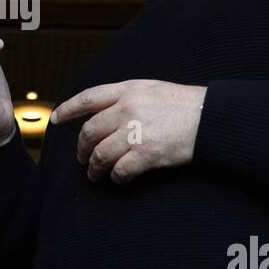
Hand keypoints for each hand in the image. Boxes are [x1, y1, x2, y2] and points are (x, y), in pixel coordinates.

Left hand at [50, 80, 207, 183]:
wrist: (212, 119)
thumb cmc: (186, 105)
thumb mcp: (153, 89)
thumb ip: (129, 97)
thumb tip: (108, 112)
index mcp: (128, 90)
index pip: (88, 98)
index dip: (69, 109)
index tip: (56, 119)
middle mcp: (127, 109)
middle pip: (89, 131)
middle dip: (81, 149)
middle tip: (82, 159)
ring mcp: (135, 132)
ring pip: (99, 154)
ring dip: (93, 168)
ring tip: (94, 175)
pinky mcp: (146, 154)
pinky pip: (119, 171)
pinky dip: (115, 178)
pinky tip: (118, 179)